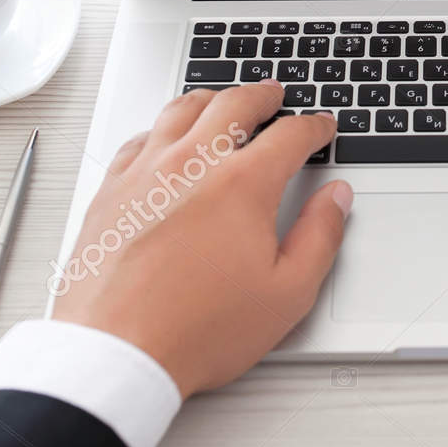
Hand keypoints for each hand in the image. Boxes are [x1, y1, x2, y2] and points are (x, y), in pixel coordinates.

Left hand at [51, 82, 350, 398]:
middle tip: (274, 94)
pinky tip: (163, 136)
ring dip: (211, 98)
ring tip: (222, 100)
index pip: (289, 135)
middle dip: (262, 95)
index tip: (321, 128)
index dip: (313, 127)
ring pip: (181, 110)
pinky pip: (138, 139)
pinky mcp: (111, 191)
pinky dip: (160, 128)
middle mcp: (192, 164)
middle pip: (234, 105)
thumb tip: (336, 199)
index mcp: (242, 184)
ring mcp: (146, 172)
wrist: (117, 351)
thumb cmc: (197, 330)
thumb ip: (320, 237)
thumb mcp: (287, 294)